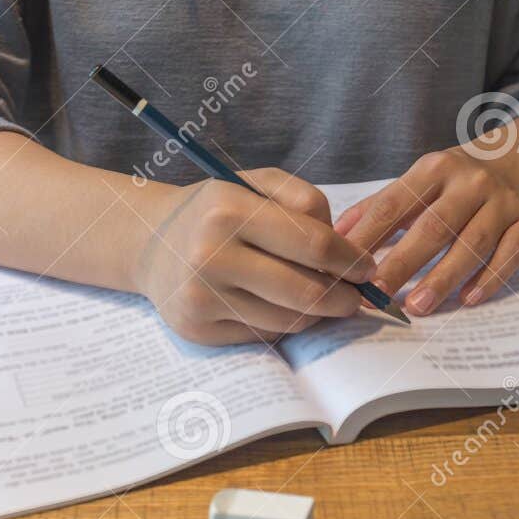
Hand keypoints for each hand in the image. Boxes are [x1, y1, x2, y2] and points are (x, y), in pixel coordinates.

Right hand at [134, 168, 375, 345]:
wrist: (150, 242)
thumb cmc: (216, 209)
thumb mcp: (256, 183)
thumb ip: (305, 201)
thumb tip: (348, 249)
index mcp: (228, 212)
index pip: (313, 245)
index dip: (351, 261)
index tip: (368, 268)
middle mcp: (210, 256)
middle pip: (306, 292)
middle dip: (344, 298)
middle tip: (357, 296)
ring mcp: (202, 298)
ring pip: (289, 320)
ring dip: (318, 314)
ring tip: (323, 298)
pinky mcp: (198, 330)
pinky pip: (265, 335)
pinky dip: (285, 323)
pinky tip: (283, 306)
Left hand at [334, 118, 518, 315]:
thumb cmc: (458, 178)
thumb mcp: (421, 178)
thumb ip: (381, 205)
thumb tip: (338, 234)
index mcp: (434, 168)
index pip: (394, 204)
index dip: (370, 237)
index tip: (347, 268)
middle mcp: (471, 182)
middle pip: (433, 227)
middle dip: (403, 262)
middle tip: (378, 294)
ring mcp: (503, 202)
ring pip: (471, 243)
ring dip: (443, 278)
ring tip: (417, 306)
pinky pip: (509, 254)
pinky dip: (489, 278)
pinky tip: (468, 299)